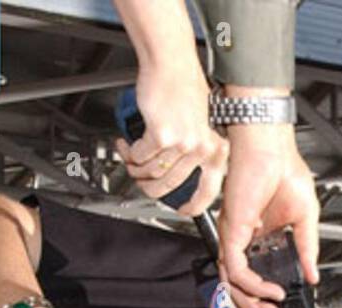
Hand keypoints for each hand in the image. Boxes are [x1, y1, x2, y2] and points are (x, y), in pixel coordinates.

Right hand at [116, 59, 227, 214]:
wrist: (171, 63)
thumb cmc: (183, 87)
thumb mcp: (200, 124)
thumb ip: (194, 151)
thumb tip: (179, 176)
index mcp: (215, 148)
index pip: (209, 191)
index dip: (193, 207)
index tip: (183, 211)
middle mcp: (202, 148)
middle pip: (170, 185)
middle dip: (148, 186)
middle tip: (139, 178)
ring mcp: (183, 143)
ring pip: (151, 172)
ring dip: (135, 167)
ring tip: (130, 155)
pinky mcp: (162, 136)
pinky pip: (139, 156)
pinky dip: (128, 152)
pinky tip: (126, 143)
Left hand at [218, 121, 319, 307]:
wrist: (270, 146)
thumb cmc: (283, 169)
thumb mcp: (305, 218)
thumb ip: (307, 249)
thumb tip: (313, 275)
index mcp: (257, 236)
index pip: (250, 277)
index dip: (260, 299)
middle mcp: (241, 239)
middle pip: (236, 287)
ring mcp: (234, 236)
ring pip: (232, 283)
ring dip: (251, 304)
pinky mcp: (232, 231)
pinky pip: (237, 269)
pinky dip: (253, 285)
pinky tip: (271, 290)